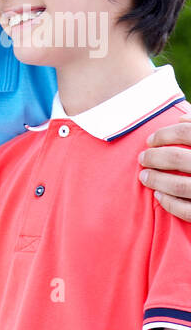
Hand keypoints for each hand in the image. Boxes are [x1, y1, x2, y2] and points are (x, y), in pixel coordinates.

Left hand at [139, 106, 190, 221]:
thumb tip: (182, 118)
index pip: (186, 132)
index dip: (164, 134)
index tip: (150, 140)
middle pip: (178, 158)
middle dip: (154, 158)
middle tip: (142, 158)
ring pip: (180, 186)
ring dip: (157, 181)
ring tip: (144, 176)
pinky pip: (189, 211)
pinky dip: (171, 204)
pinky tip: (159, 196)